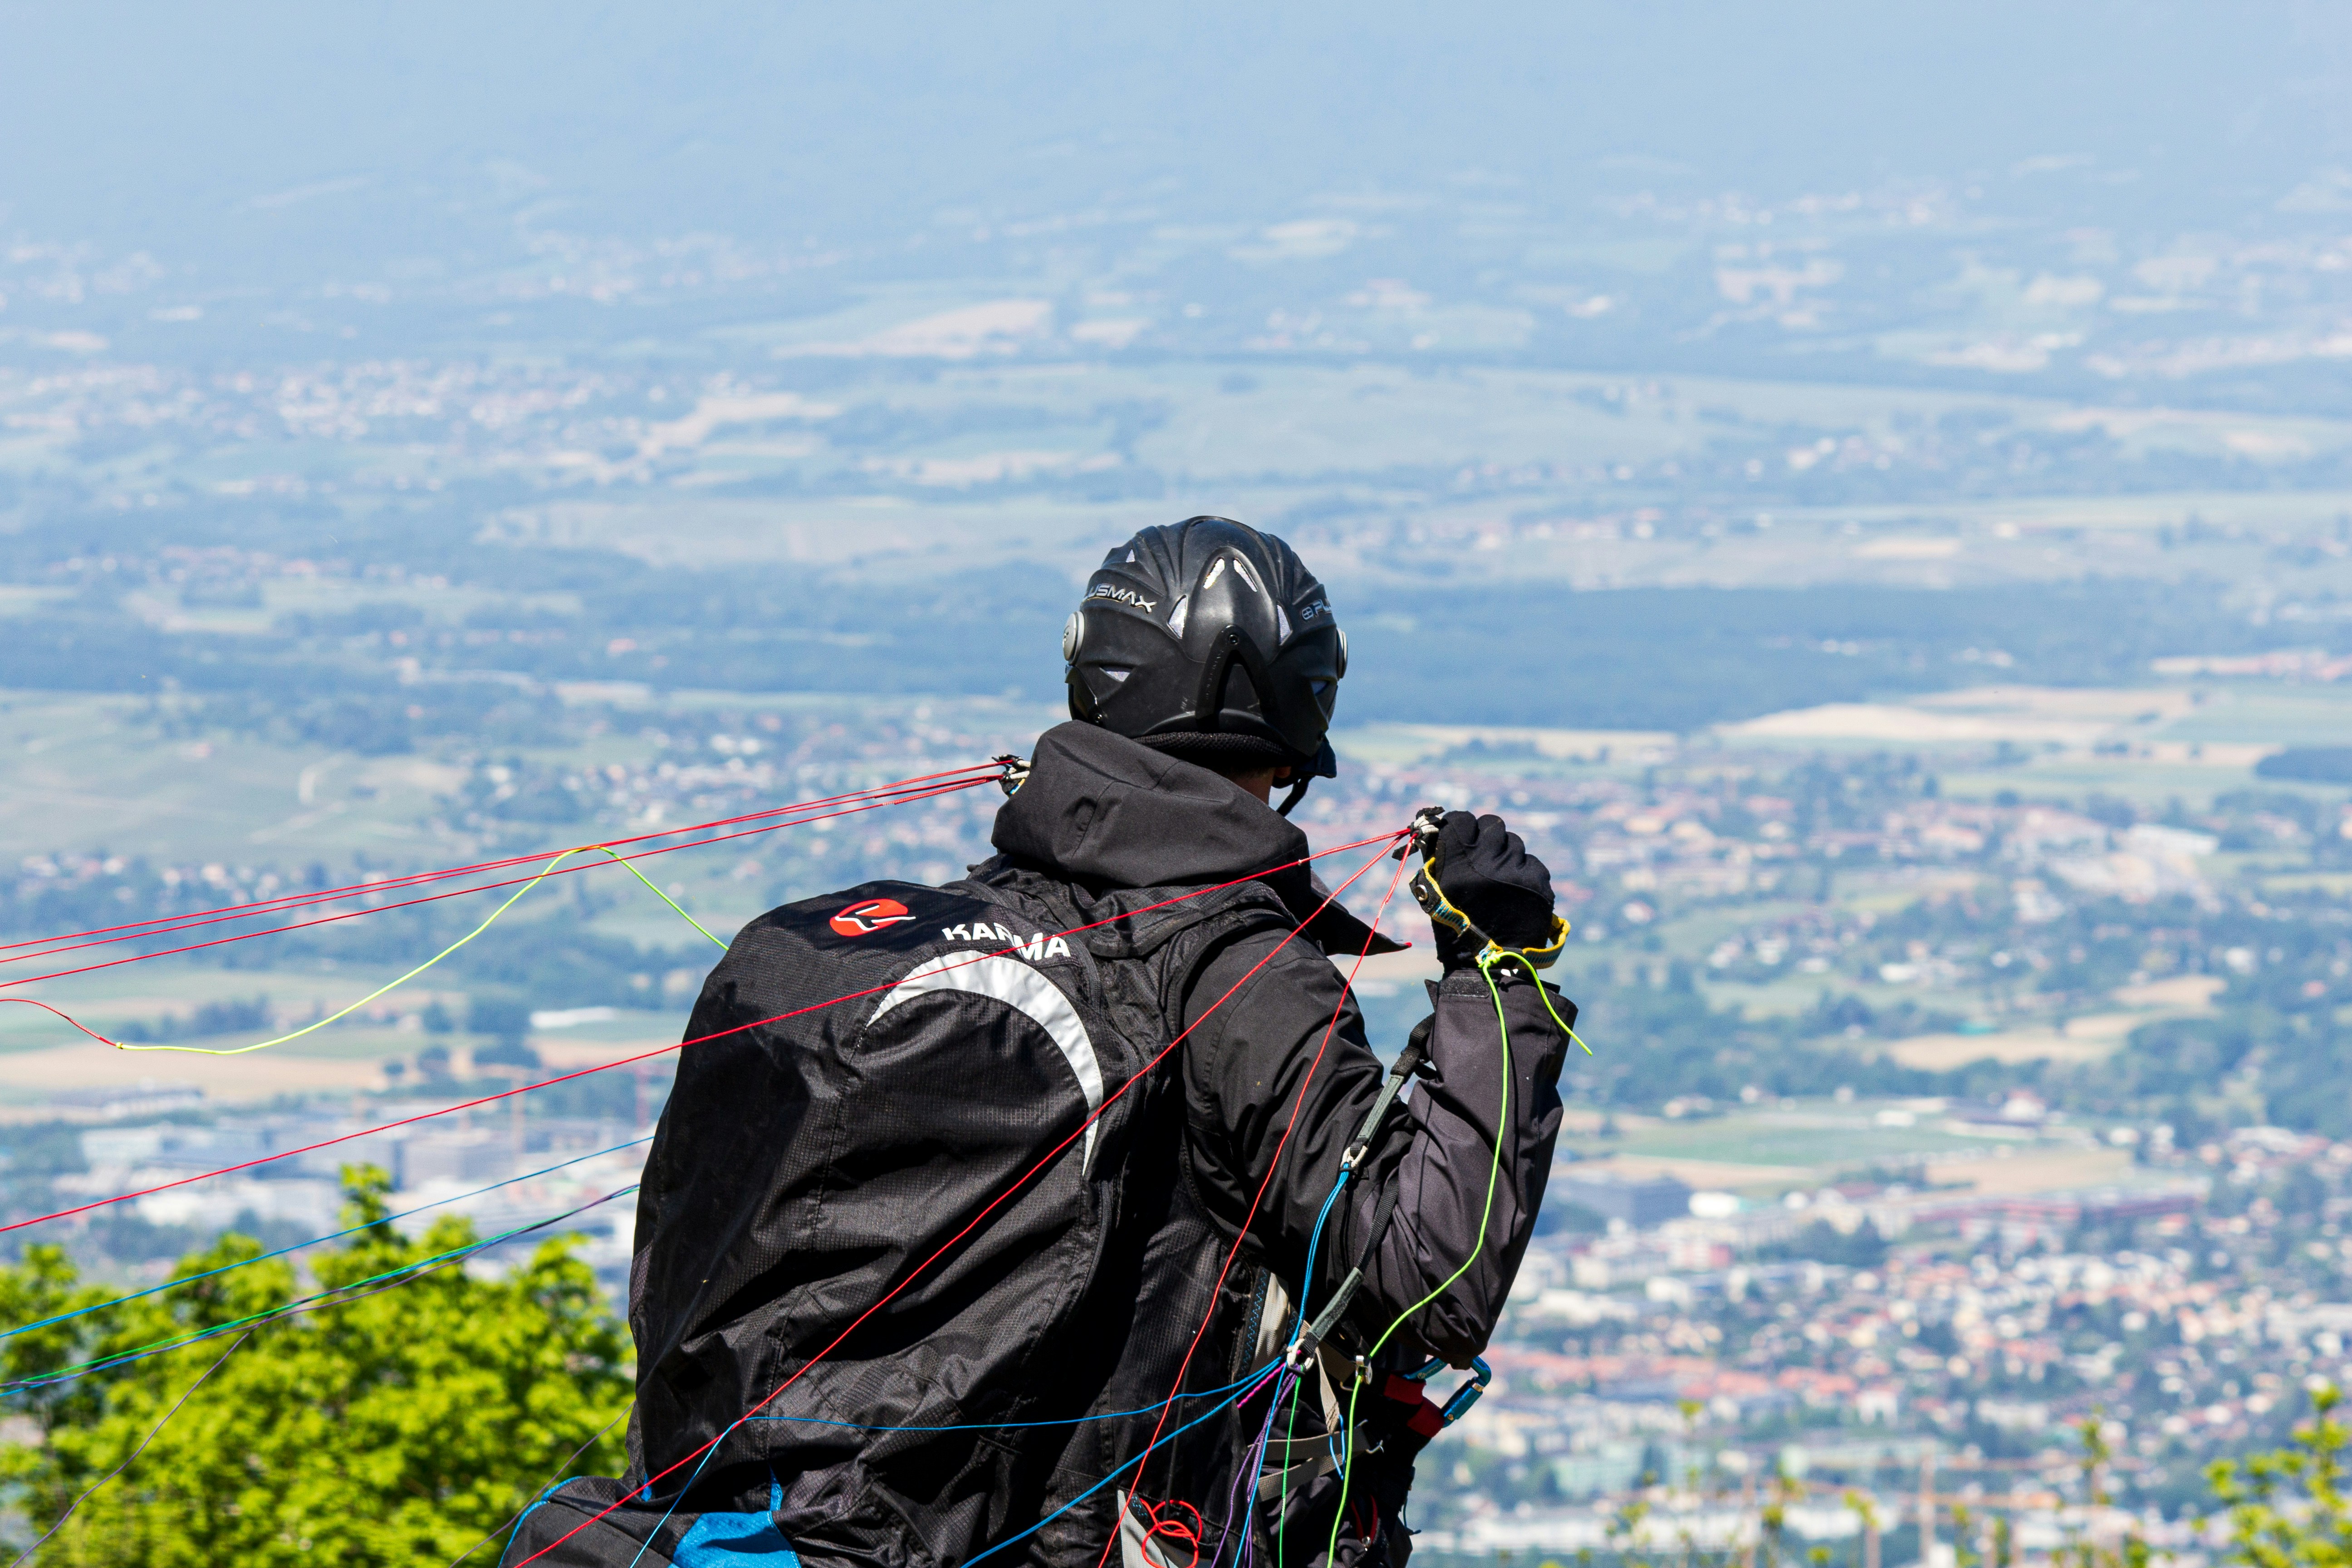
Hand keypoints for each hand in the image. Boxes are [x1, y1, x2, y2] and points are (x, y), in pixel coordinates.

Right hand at [1421, 811, 1555, 965]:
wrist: (1489, 964)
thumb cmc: (1456, 930)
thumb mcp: (1437, 892)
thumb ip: (1441, 858)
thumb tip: (1441, 830)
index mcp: (1457, 862)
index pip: (1462, 819)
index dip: (1463, 825)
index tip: (1464, 833)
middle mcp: (1486, 861)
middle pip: (1492, 825)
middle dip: (1488, 838)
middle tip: (1486, 855)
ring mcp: (1515, 871)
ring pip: (1515, 843)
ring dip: (1507, 856)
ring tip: (1501, 880)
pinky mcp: (1537, 882)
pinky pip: (1532, 863)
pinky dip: (1524, 874)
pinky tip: (1516, 894)